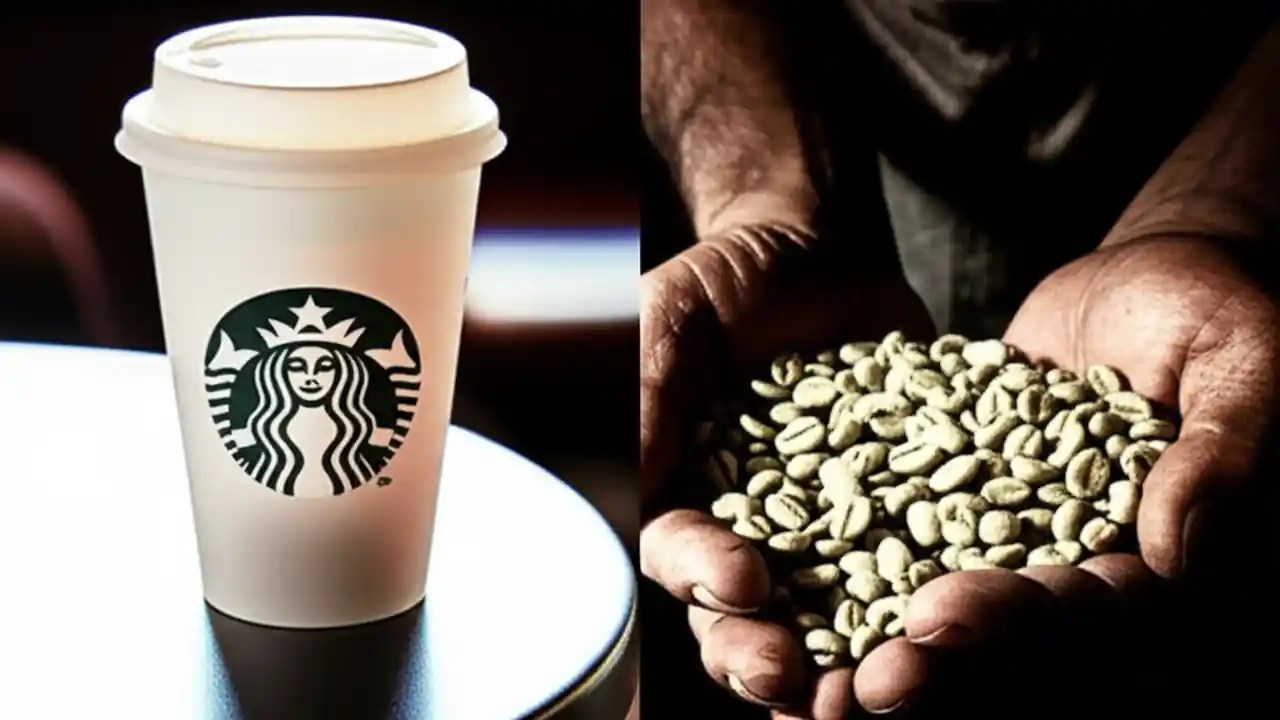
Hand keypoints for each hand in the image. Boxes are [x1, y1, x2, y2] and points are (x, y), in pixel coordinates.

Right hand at [640, 220, 934, 713]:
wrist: (814, 251)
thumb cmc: (725, 282)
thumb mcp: (672, 317)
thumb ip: (648, 390)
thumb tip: (633, 469)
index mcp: (686, 497)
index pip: (680, 556)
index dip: (704, 578)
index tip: (742, 581)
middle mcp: (755, 531)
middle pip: (749, 617)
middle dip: (766, 654)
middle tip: (795, 681)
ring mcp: (833, 530)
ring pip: (835, 615)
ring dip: (851, 658)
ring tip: (879, 683)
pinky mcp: (905, 512)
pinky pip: (924, 559)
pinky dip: (940, 591)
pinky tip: (968, 610)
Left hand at [798, 235, 1275, 717]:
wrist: (1149, 279)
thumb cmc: (1215, 311)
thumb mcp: (1244, 363)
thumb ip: (1222, 456)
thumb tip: (1174, 558)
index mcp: (1150, 567)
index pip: (1078, 617)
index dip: (1005, 627)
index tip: (932, 622)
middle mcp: (1071, 572)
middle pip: (994, 642)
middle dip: (923, 665)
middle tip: (848, 686)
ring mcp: (1006, 542)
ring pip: (933, 612)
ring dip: (868, 646)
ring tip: (795, 673)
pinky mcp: (952, 503)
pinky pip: (894, 543)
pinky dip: (841, 570)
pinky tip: (774, 588)